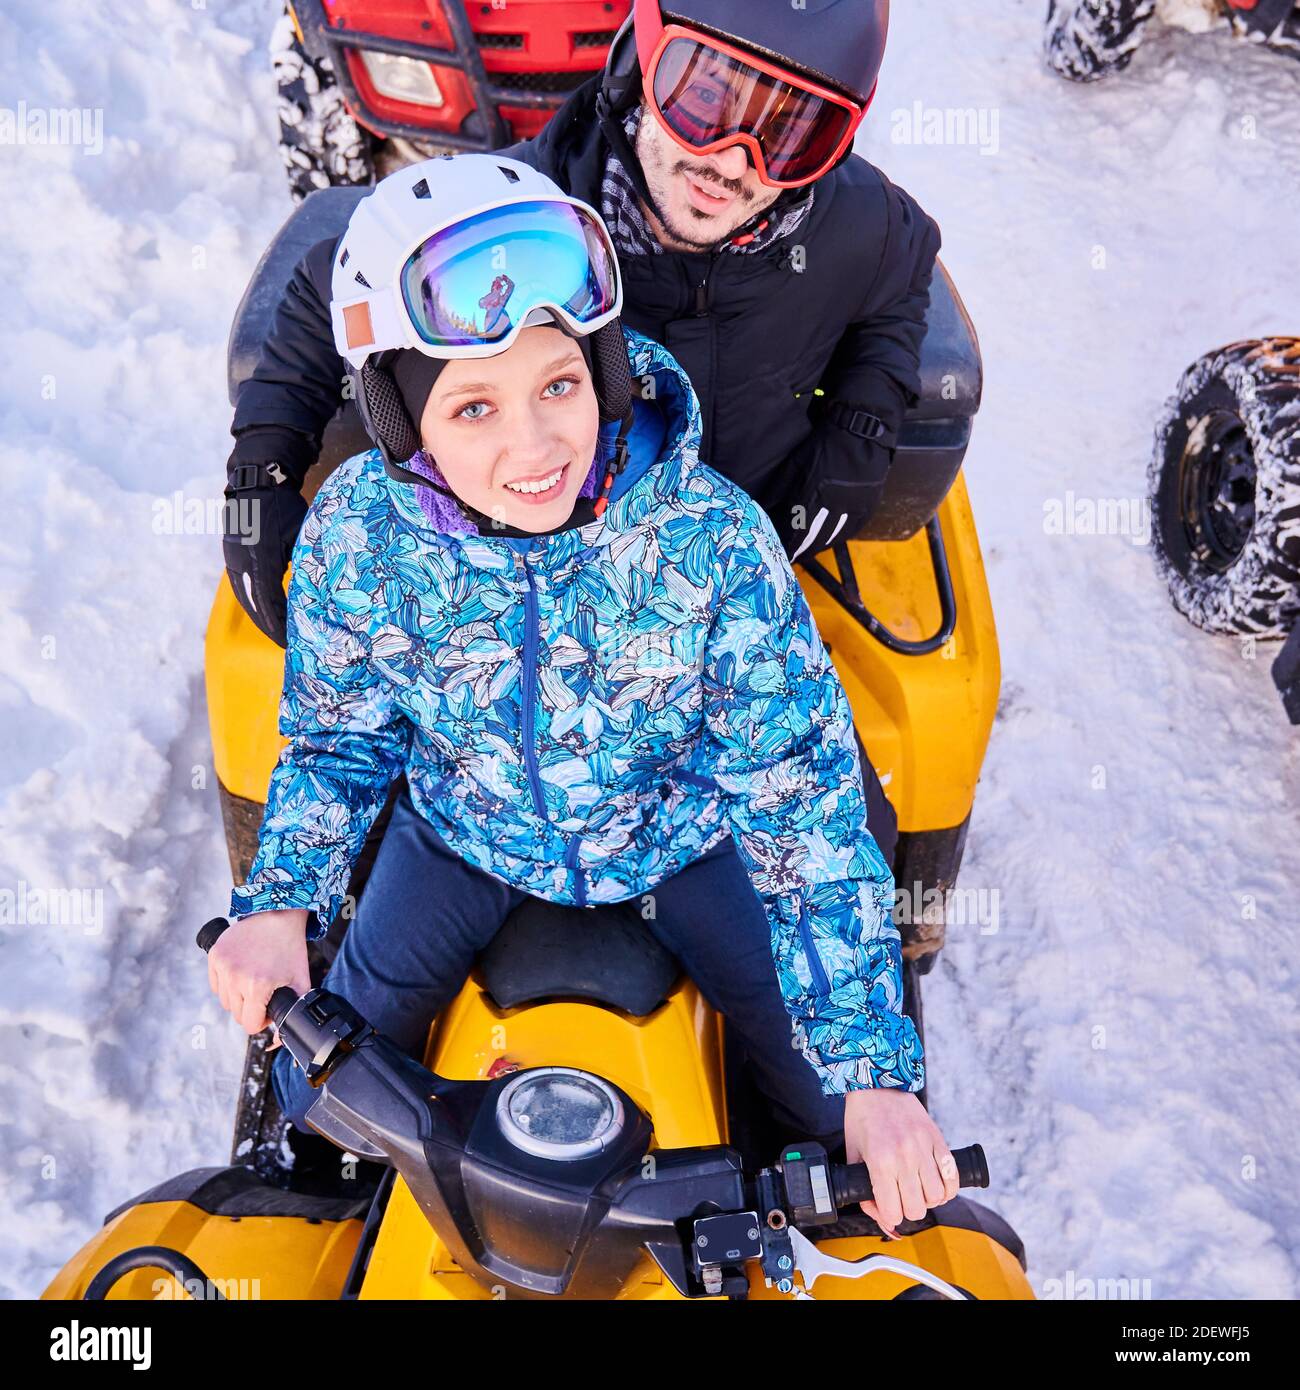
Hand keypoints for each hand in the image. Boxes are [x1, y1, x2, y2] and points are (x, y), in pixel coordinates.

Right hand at [208, 910, 311, 1041]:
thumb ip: (293, 1013)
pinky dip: (227, 985)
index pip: (249, 1025)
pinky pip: (216, 985)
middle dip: (251, 1009)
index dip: (261, 1021)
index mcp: (257, 986)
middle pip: (237, 1014)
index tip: (268, 1009)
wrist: (277, 915)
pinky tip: (242, 972)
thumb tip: (278, 1042)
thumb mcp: (300, 982)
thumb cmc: (290, 949)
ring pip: (225, 1001)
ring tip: (254, 981)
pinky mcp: (214, 956)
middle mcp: (236, 977)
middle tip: (264, 993)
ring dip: (238, 998)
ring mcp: (223, 965)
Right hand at [223, 428, 313, 646]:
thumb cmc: (283, 504)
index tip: (291, 641)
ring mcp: (232, 558)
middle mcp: (240, 561)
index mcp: (260, 557)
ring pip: (245, 597)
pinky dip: (254, 602)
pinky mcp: (231, 556)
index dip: (280, 624)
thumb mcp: (301, 532)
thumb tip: (325, 587)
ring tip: (277, 633)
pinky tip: (266, 612)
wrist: (255, 478)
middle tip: (286, 646)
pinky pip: (241, 586)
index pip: (269, 600)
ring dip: (261, 617)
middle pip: (254, 604)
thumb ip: (307, 560)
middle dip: (270, 627)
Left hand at [843, 1088, 959, 1236]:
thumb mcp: (853, 1155)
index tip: (887, 1207)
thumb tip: (883, 1219)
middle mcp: (904, 1157)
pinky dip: (948, 1188)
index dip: (889, 1216)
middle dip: (908, 1209)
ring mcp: (924, 1148)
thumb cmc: (861, 1118)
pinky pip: (952, 1176)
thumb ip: (865, 1191)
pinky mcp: (938, 1140)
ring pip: (937, 1197)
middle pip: (917, 1209)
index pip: (893, 1212)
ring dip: (928, 1199)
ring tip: (918, 1189)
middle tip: (902, 1198)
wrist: (877, 1083)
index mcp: (880, 1162)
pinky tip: (937, 1184)